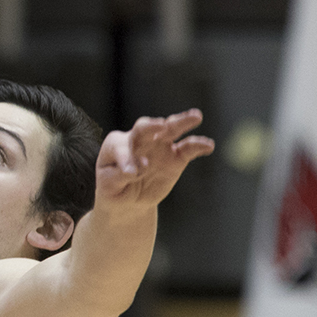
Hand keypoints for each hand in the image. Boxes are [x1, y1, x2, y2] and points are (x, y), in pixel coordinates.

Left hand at [94, 110, 212, 211]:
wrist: (127, 199)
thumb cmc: (113, 187)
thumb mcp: (108, 185)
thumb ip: (118, 176)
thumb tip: (134, 171)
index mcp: (117, 144)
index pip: (120, 145)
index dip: (125, 157)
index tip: (130, 173)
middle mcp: (139, 140)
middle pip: (145, 127)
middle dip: (152, 126)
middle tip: (160, 126)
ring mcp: (159, 146)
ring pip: (170, 130)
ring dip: (182, 122)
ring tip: (196, 117)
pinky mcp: (174, 158)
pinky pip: (188, 149)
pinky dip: (198, 146)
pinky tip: (208, 145)